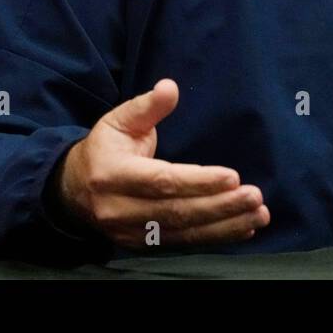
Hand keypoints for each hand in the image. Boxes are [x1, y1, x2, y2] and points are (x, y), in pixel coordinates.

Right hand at [55, 78, 269, 248]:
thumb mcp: (119, 120)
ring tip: (259, 215)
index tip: (233, 177)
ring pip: (183, 232)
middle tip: (255, 198)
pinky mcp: (143, 245)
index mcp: (113, 175)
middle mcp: (119, 209)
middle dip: (220, 206)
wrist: (73, 190)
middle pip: (176, 211)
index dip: (198, 181)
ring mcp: (130, 232)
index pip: (161, 181)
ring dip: (225, 225)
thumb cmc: (105, 149)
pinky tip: (242, 229)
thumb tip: (170, 87)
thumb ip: (147, 106)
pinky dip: (215, 238)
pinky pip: (183, 244)